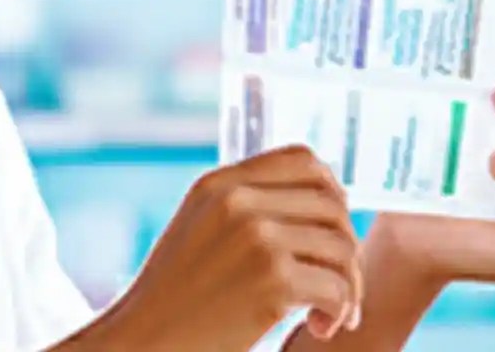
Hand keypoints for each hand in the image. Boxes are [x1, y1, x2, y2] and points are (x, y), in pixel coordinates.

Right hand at [77, 146, 361, 350]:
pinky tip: (320, 326)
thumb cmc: (177, 296)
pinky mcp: (273, 278)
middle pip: (333, 204)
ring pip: (342, 246)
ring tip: (328, 312)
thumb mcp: (201, 228)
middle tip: (335, 282)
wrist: (145, 339)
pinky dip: (339, 311)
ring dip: (348, 285)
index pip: (304, 160)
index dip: (332, 191)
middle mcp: (238, 200)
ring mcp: (256, 236)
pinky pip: (337, 287)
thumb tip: (326, 200)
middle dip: (346, 245)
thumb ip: (247, 206)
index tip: (329, 230)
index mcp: (220, 183)